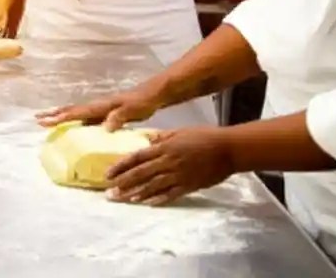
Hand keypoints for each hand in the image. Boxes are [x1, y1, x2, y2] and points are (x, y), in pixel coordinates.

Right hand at [36, 87, 163, 130]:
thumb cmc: (143, 101)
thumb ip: (119, 117)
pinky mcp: (108, 112)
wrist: (154, 94)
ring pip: (78, 113)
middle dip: (55, 114)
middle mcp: (99, 106)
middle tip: (38, 119)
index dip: (62, 117)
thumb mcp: (133, 110)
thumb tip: (105, 127)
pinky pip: (87, 117)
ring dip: (62, 116)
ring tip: (48, 120)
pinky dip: (76, 120)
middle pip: (73, 110)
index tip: (45, 120)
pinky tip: (74, 127)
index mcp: (102, 106)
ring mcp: (102, 108)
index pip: (78, 112)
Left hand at [105, 127, 234, 205]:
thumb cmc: (204, 136)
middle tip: (109, 192)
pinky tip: (146, 203)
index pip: (137, 157)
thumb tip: (147, 140)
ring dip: (136, 193)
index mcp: (165, 147)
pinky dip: (158, 199)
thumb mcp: (180, 131)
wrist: (227, 149)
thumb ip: (162, 137)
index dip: (121, 166)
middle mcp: (168, 162)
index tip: (108, 174)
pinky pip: (170, 194)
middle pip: (141, 174)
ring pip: (152, 186)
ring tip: (123, 199)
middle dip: (123, 183)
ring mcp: (178, 175)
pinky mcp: (189, 186)